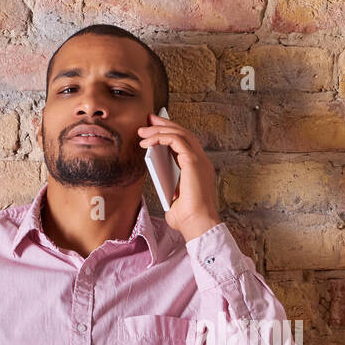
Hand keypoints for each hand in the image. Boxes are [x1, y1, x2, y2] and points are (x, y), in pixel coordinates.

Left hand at [137, 111, 220, 241]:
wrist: (197, 225)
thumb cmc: (187, 219)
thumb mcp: (173, 201)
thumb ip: (170, 191)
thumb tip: (164, 188)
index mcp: (198, 169)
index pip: (184, 144)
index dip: (169, 133)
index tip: (153, 129)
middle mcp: (201, 162)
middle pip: (184, 133)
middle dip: (165, 124)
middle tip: (148, 119)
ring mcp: (199, 160)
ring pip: (180, 133)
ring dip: (160, 128)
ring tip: (143, 129)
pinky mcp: (193, 161)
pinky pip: (175, 139)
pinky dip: (160, 136)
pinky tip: (147, 141)